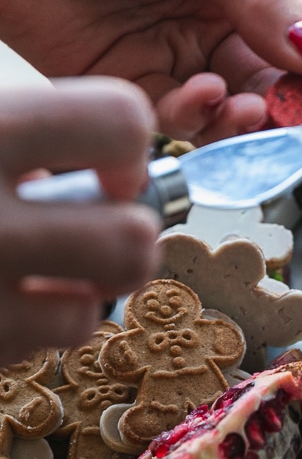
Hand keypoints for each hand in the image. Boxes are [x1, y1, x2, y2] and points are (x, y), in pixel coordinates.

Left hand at [0, 0, 301, 143]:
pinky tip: (198, 97)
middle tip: (300, 121)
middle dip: (289, 110)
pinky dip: (192, 121)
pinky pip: (169, 122)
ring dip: (243, 121)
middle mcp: (212, 27)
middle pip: (271, 88)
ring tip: (245, 108)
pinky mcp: (120, 86)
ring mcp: (167, 59)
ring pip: (225, 114)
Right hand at [0, 79, 158, 362]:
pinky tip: (8, 291)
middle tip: (92, 227)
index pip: (121, 121)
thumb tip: (123, 172)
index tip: (111, 166)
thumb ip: (32, 131)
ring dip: (89, 283)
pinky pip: (57, 337)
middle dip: (126, 232)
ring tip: (46, 263)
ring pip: (103, 301)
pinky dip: (42, 318)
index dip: (129, 147)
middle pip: (133, 235)